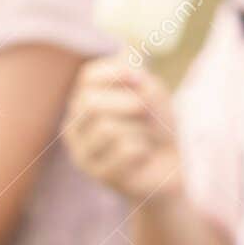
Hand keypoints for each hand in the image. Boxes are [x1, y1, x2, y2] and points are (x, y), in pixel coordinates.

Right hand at [62, 55, 182, 203]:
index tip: (141, 78)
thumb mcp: (155, 97)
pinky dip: (144, 148)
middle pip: (89, 103)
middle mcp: (76, 124)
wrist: (166, 166)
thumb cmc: (156, 126)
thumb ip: (144, 83)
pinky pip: (125, 150)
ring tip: (145, 138)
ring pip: (107, 128)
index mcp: (86, 98)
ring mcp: (82, 150)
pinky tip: (143, 156)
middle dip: (128, 103)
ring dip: (140, 129)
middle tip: (146, 112)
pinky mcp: (97, 172)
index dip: (116, 72)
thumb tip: (135, 76)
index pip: (89, 76)